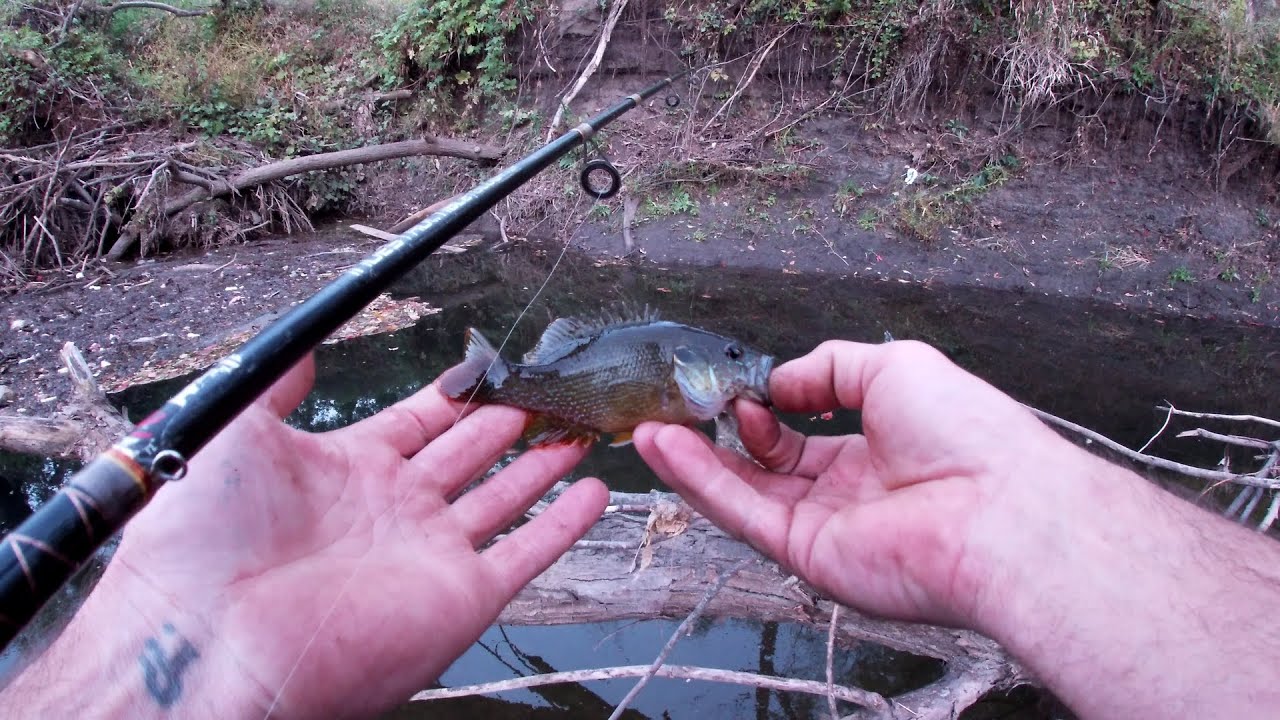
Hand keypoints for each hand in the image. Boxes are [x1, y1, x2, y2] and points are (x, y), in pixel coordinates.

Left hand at [8, 355, 607, 718]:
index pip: (424, 422)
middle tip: (556, 387)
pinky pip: (528, 553)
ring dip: (546, 463)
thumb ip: (280, 386)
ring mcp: (431, 552)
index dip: (461, 394)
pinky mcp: (460, 596)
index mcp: (351, 470)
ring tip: (584, 428)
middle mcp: (398, 509)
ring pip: (507, 497)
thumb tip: (304, 344)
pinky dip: (565, 525)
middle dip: (514, 419)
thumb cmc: (207, 534)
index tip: (496, 363)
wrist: (209, 639)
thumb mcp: (235, 431)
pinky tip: (595, 493)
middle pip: (473, 453)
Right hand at [634, 339, 1095, 629]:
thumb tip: (779, 380)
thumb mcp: (893, 365)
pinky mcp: (807, 555)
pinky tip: (668, 449)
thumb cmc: (969, 434)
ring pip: (742, 492)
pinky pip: (743, 514)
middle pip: (763, 466)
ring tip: (650, 426)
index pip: (801, 436)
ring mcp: (825, 526)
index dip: (765, 409)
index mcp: (875, 451)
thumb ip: (828, 367)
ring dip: (692, 460)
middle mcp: (846, 493)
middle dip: (717, 437)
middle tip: (675, 408)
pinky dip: (700, 482)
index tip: (737, 387)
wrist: (998, 509)